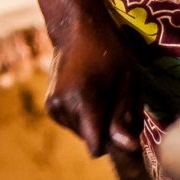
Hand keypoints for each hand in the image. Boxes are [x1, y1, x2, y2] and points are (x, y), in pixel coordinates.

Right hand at [44, 16, 141, 157]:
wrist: (76, 31)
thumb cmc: (109, 54)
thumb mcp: (127, 83)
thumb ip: (125, 118)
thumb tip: (130, 148)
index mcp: (82, 100)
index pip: (97, 147)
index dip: (114, 145)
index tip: (125, 132)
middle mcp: (61, 107)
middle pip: (91, 140)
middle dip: (106, 130)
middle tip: (114, 101)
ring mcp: (52, 107)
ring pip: (82, 134)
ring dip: (95, 123)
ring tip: (101, 95)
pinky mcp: (50, 107)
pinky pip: (73, 125)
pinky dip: (83, 117)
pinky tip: (88, 95)